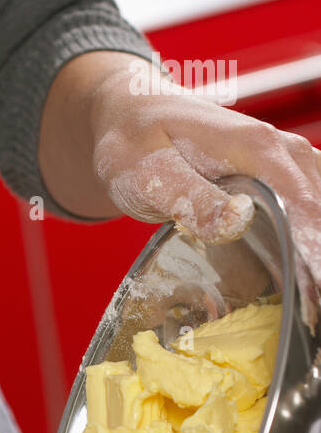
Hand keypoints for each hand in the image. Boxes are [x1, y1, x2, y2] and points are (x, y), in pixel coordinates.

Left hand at [40, 53, 320, 303]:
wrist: (131, 115)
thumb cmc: (134, 143)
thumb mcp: (149, 172)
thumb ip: (191, 197)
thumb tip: (238, 220)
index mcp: (256, 149)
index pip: (304, 207)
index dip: (311, 257)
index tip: (310, 305)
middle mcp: (282, 151)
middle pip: (320, 211)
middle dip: (317, 265)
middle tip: (309, 317)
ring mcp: (284, 161)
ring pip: (320, 208)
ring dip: (315, 256)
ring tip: (308, 308)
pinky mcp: (278, 176)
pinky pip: (310, 206)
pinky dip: (310, 240)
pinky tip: (303, 276)